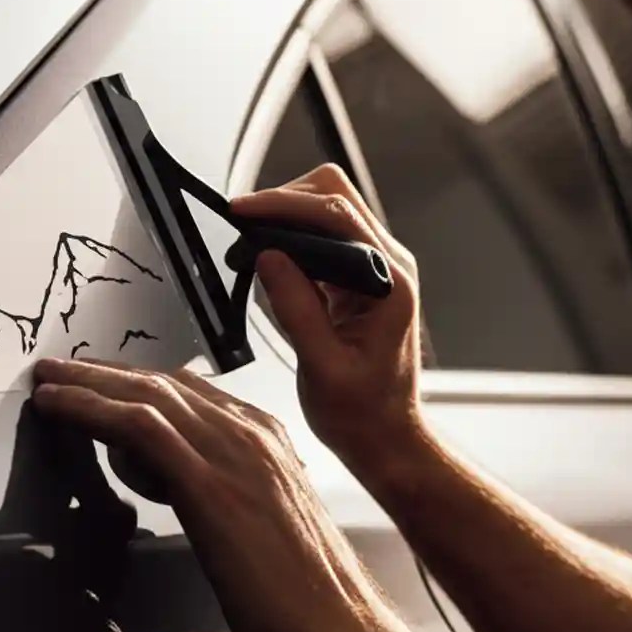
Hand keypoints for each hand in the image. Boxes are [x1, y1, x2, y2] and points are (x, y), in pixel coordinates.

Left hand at [32, 358, 424, 631]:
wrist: (341, 630)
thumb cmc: (304, 594)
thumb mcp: (260, 522)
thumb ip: (220, 488)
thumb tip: (171, 478)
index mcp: (268, 441)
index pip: (189, 393)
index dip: (135, 383)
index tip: (98, 381)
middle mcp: (252, 436)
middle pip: (163, 385)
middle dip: (104, 373)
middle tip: (59, 369)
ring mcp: (234, 454)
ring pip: (147, 397)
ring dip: (87, 384)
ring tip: (48, 383)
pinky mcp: (211, 485)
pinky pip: (138, 428)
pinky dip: (90, 410)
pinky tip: (59, 409)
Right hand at [232, 165, 427, 476]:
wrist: (385, 434)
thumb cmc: (363, 413)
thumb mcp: (322, 367)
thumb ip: (297, 309)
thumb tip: (267, 257)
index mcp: (389, 282)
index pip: (336, 216)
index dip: (285, 205)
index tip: (243, 211)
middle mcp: (387, 265)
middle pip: (335, 197)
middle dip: (285, 201)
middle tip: (243, 224)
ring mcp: (374, 267)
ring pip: (327, 210)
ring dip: (286, 218)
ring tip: (249, 243)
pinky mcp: (357, 276)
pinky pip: (321, 237)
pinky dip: (290, 238)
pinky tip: (266, 259)